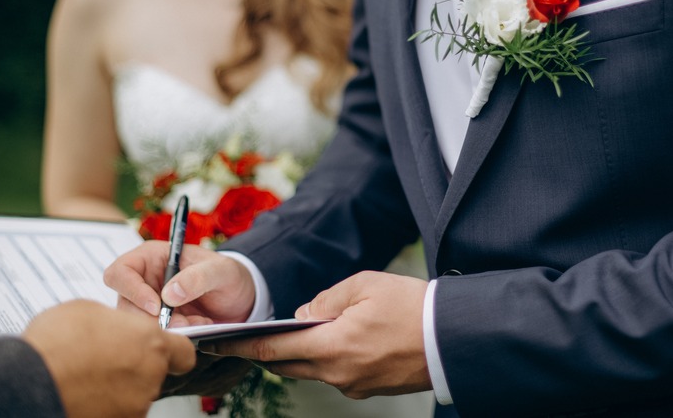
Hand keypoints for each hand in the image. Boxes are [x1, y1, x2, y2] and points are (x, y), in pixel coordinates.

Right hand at [22, 300, 195, 417]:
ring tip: (90, 376)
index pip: (184, 351)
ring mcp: (137, 402)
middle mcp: (151, 373)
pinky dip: (107, 403)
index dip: (172, 351)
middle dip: (136, 366)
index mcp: (151, 342)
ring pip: (137, 392)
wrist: (31, 381)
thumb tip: (119, 329)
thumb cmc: (56, 345)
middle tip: (108, 360)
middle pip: (155, 372)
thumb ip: (119, 323)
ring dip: (120, 385)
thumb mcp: (91, 311)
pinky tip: (86, 392)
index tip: (161, 350)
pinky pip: (120, 409)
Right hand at [104, 240, 254, 325]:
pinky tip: (198, 327)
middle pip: (125, 304)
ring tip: (197, 323)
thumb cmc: (229, 274)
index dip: (132, 291)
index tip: (157, 307)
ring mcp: (150, 303)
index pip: (120, 272)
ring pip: (139, 324)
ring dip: (168, 329)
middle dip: (153, 319)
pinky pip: (157, 334)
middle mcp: (145, 280)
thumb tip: (170, 294)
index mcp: (152, 257)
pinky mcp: (160, 322)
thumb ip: (198, 277)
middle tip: (184, 323)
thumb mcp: (221, 271)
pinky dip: (176, 335)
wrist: (242, 297)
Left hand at [199, 271, 432, 398]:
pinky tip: (341, 339)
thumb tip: (304, 314)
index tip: (219, 343)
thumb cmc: (412, 307)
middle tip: (252, 337)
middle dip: (268, 353)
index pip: (273, 351)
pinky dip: (328, 358)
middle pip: (288, 366)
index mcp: (332, 347)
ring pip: (314, 370)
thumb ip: (326, 299)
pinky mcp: (370, 388)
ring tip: (303, 331)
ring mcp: (355, 385)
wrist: (453, 338)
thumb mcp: (365, 286)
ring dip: (302, 354)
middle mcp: (338, 374)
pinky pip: (337, 374)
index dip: (242, 346)